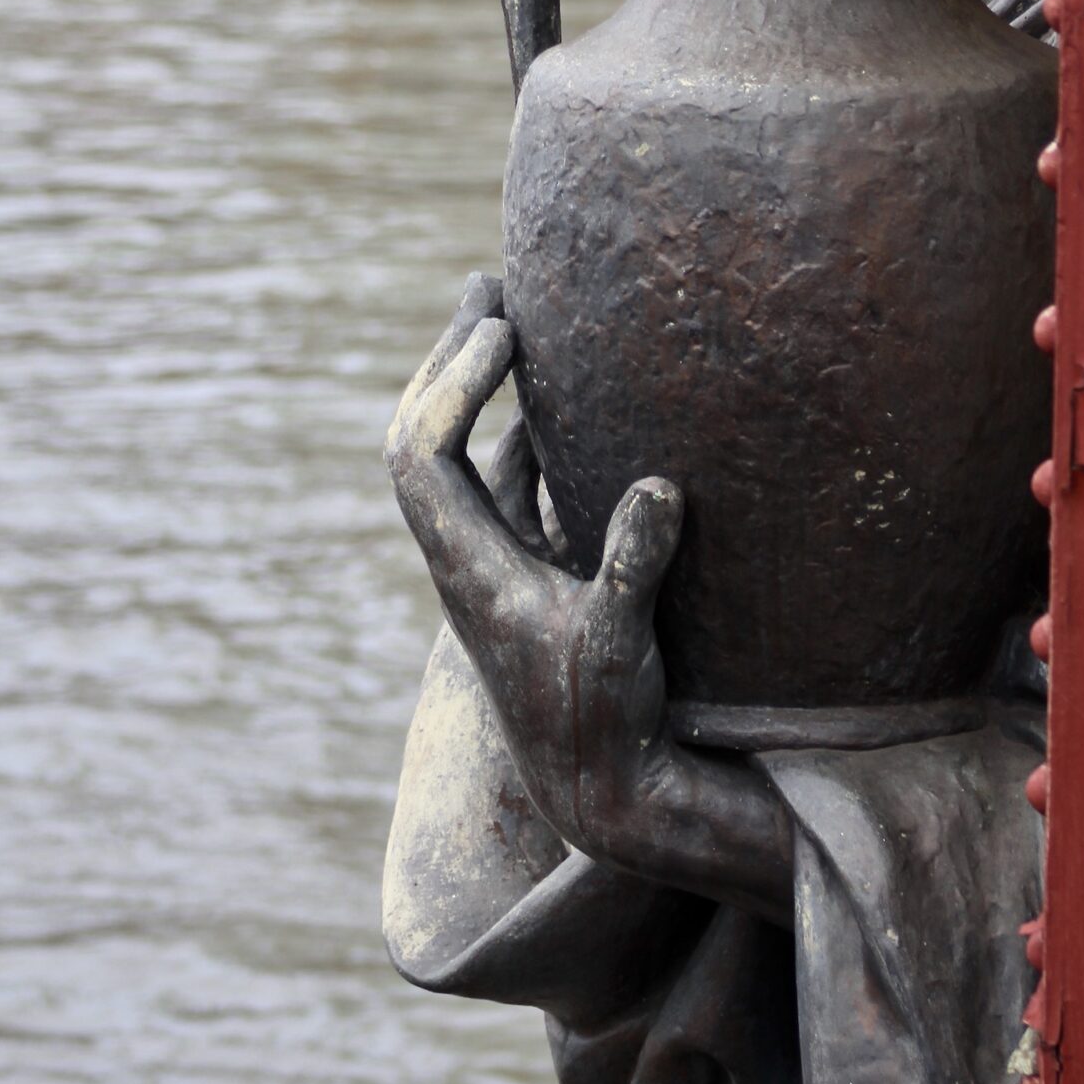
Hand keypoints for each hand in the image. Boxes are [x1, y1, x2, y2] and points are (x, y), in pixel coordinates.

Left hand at [386, 277, 792, 923]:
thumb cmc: (606, 724)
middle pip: (426, 435)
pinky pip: (512, 477)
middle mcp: (467, 555)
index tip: (505, 334)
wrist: (607, 794)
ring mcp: (497, 559)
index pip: (421, 451)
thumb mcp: (622, 644)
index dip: (452, 383)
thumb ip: (634, 566)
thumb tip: (661, 485)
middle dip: (450, 359)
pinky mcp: (534, 569)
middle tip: (489, 289)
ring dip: (480, 384)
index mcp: (466, 568)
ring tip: (510, 314)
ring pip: (468, 452)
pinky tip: (562, 391)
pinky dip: (525, 425)